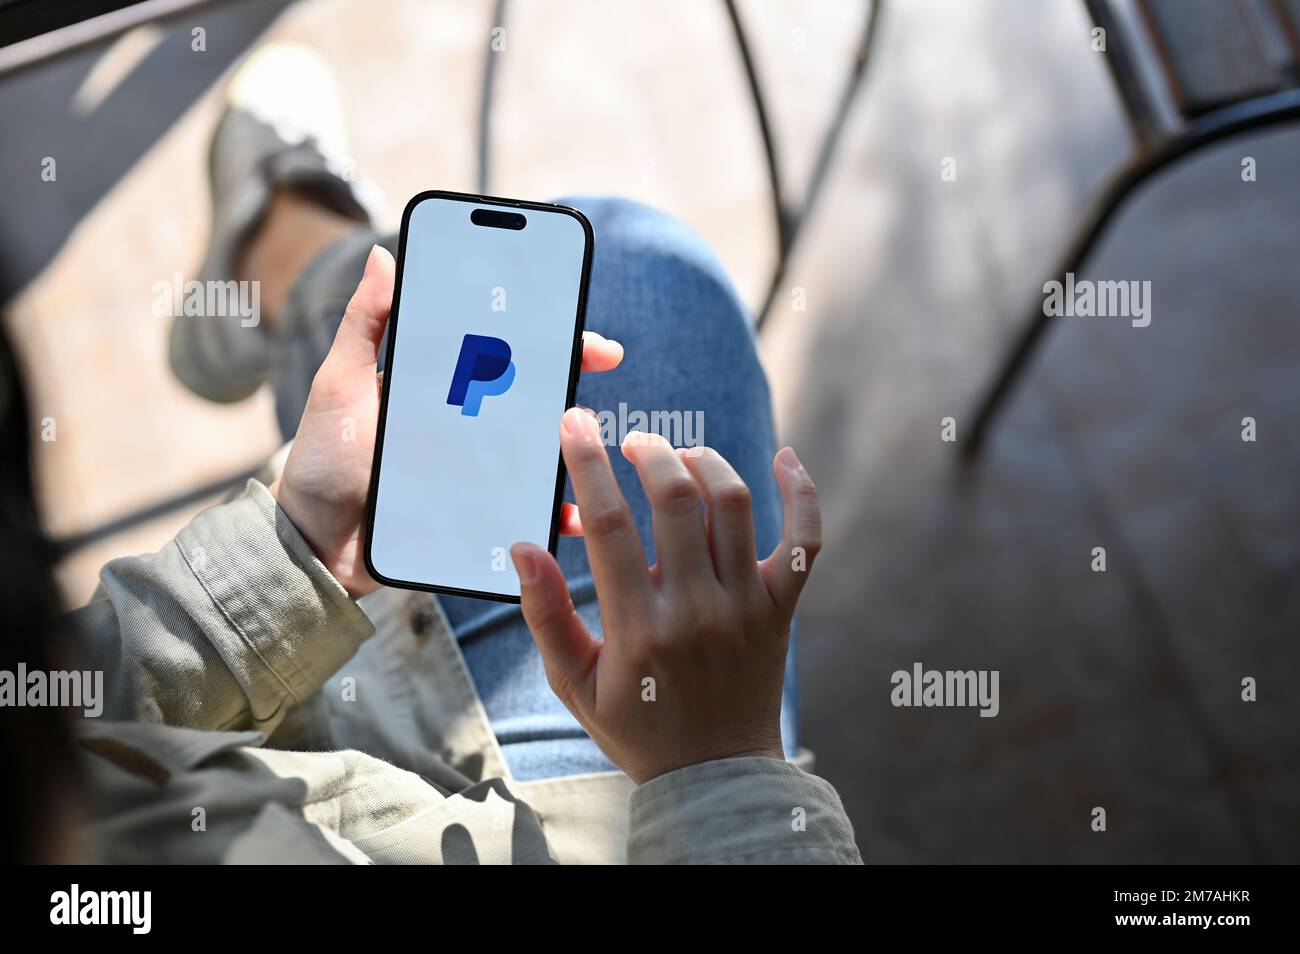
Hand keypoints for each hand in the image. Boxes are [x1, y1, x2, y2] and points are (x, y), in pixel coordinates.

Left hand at [271, 244, 623, 596]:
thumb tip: (382, 254)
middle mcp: (465, 423)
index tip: (572, 318)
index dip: (538, 330)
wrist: (313, 541)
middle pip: (530, 393)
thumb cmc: (323, 459)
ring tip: (589, 436)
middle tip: (600, 358)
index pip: (498, 349)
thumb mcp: (340, 384)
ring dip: (573, 442)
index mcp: (438, 385)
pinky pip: (525, 511)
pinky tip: (573, 513)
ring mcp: (476, 469)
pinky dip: (554, 512)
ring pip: (538, 451)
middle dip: (570, 373)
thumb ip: (363, 324)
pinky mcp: (479, 514)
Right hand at [510, 410, 821, 783]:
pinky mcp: (781, 608)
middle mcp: (696, 609)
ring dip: (705, 462)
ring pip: (734, 505)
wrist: (716, 775)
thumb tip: (523, 547)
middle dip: (648, 452)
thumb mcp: (574, 683)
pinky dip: (801, 493)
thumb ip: (545, 615)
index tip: (575, 424)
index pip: (610, 524)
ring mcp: (746, 606)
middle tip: (631, 441)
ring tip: (680, 456)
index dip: (588, 463)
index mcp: (639, 627)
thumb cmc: (636, 726)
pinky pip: (805, 540)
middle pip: (676, 499)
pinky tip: (785, 459)